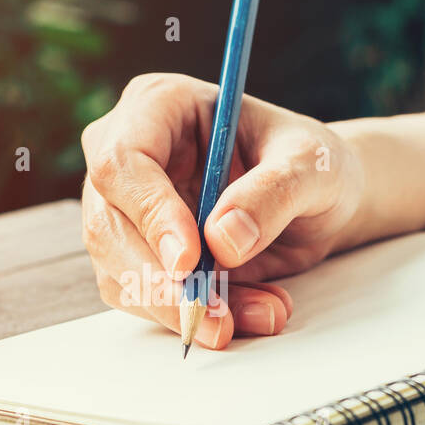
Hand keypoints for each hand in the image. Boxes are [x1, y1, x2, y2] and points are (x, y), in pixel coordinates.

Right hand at [80, 73, 366, 348]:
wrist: (316, 202)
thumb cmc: (309, 163)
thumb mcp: (311, 164)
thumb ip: (274, 191)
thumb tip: (222, 240)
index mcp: (158, 106)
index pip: (123, 161)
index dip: (150, 214)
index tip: (189, 260)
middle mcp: (126, 156)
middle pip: (109, 227)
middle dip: (163, 283)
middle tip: (218, 319)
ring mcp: (124, 210)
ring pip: (121, 274)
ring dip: (186, 308)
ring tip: (262, 312)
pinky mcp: (135, 257)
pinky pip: (145, 300)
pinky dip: (194, 318)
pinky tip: (246, 314)